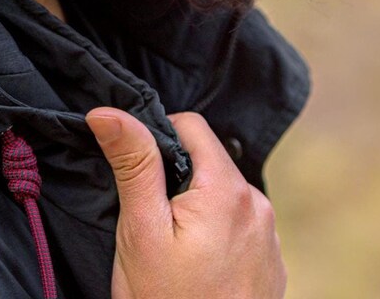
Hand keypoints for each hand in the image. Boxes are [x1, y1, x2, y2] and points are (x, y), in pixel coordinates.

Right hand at [86, 108, 285, 298]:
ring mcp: (270, 240)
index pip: (191, 126)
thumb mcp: (140, 229)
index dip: (156, 138)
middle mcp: (259, 208)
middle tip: (149, 221)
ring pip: (221, 195)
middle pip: (207, 161)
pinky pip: (237, 227)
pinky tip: (194, 269)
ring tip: (172, 251)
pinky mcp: (271, 267)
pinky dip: (214, 234)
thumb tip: (108, 111)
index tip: (137, 174)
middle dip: (175, 178)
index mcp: (229, 190)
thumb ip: (133, 162)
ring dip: (195, 206)